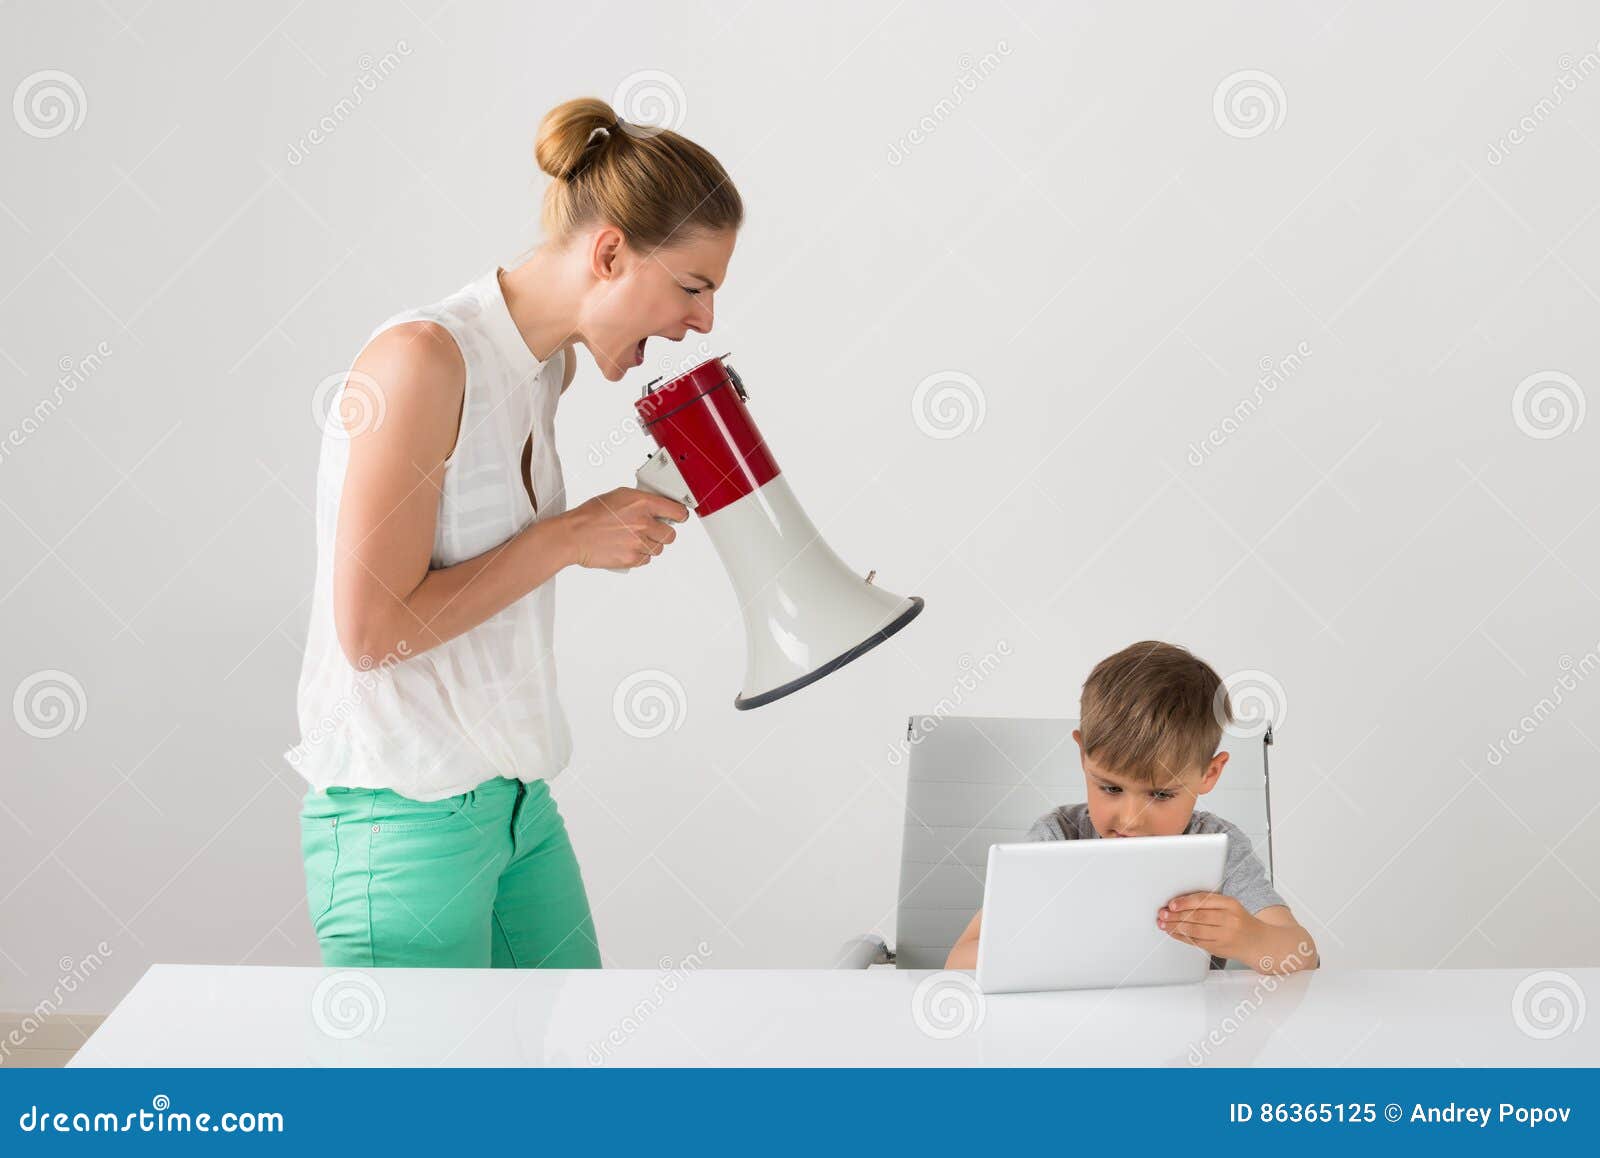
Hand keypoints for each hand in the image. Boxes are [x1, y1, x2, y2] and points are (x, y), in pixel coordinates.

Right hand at [560, 486, 689, 569]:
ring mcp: (639, 542)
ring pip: (659, 548)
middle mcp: (643, 522)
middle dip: (662, 533)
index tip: (679, 517)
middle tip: (650, 530)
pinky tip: (626, 548)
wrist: (574, 535)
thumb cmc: (591, 515)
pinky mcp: (632, 558)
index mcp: (642, 503)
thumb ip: (641, 501)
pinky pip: (646, 560)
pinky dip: (639, 556)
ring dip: (650, 545)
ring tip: (632, 539)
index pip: (677, 511)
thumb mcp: (618, 496)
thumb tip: (656, 506)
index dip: (680, 515)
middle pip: (670, 534)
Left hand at [1156, 892, 1262, 963]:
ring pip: (1195, 930)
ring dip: (1175, 926)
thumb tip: (1180, 901)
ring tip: (1164, 923)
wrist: (1259, 942)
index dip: (1185, 902)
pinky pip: (1196, 942)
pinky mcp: (1218, 948)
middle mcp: (1228, 920)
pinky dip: (1182, 937)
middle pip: (1197, 916)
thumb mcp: (1230, 906)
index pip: (1203, 901)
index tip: (1172, 904)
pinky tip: (1173, 932)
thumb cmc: (1240, 921)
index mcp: (1230, 904)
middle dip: (1176, 915)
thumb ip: (1209, 902)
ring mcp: (1224, 935)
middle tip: (1163, 913)